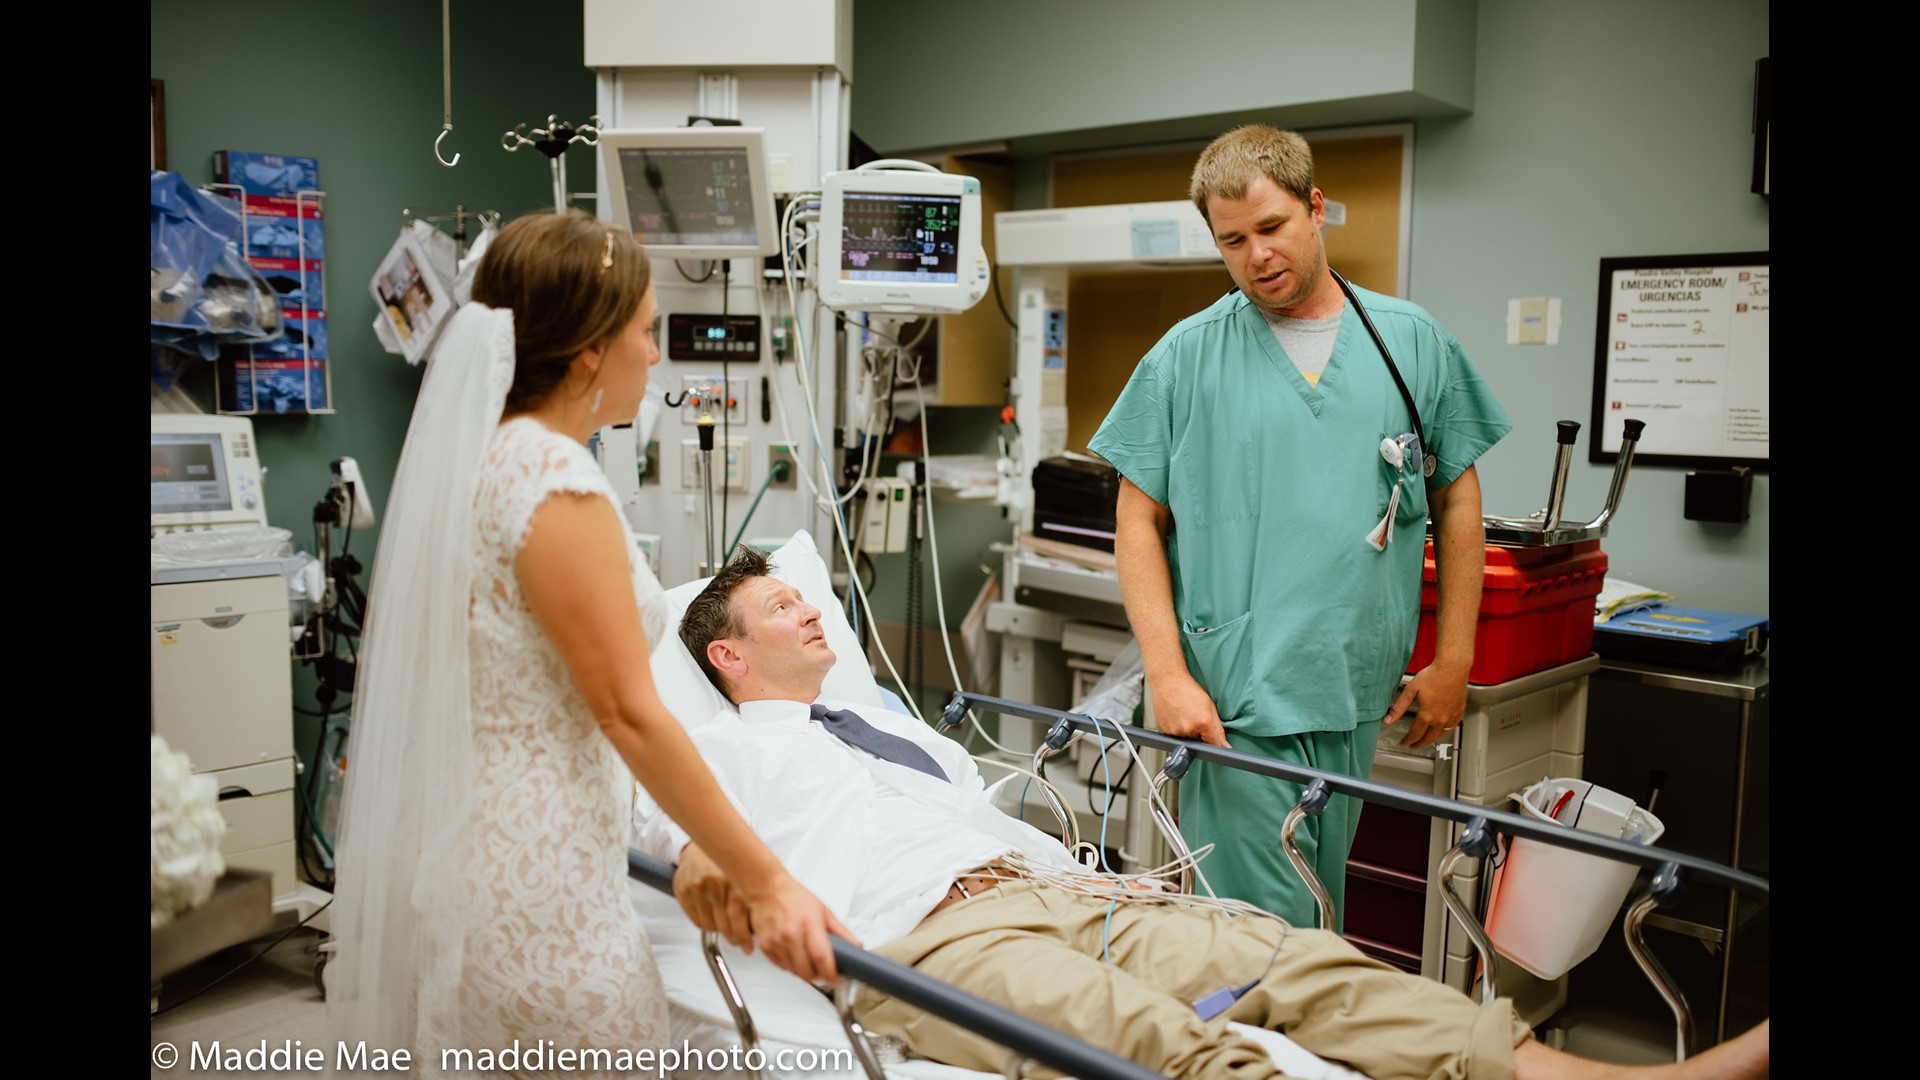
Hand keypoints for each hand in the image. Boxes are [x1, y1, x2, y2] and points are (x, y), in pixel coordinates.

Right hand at [672, 843, 751, 949]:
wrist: (704, 841)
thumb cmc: (729, 860)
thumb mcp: (747, 873)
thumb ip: (754, 895)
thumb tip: (763, 925)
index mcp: (734, 878)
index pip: (737, 917)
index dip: (743, 936)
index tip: (748, 945)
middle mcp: (715, 882)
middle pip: (724, 924)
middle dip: (734, 938)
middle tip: (740, 942)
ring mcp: (698, 886)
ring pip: (710, 924)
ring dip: (720, 930)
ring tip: (726, 925)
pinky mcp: (683, 890)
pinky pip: (696, 920)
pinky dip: (705, 923)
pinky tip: (712, 916)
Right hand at [742, 874, 859, 985]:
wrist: (767, 889)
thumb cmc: (795, 898)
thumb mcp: (824, 911)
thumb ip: (841, 932)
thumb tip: (855, 946)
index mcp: (809, 924)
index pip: (821, 957)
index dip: (831, 974)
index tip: (837, 980)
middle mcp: (791, 935)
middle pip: (806, 970)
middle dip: (819, 976)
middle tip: (825, 972)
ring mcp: (776, 942)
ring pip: (794, 972)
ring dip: (804, 972)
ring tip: (810, 961)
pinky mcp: (765, 947)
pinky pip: (781, 967)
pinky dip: (791, 966)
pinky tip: (796, 956)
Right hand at [1151, 672, 1229, 747]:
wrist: (1168, 681)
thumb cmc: (1188, 689)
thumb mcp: (1210, 706)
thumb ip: (1218, 729)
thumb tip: (1224, 745)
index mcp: (1202, 722)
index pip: (1213, 745)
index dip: (1214, 743)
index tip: (1213, 740)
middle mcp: (1188, 729)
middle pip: (1198, 741)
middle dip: (1199, 733)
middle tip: (1195, 716)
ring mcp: (1174, 731)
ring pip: (1185, 738)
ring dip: (1187, 730)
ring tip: (1184, 713)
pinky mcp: (1164, 730)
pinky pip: (1174, 735)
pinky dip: (1176, 727)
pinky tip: (1176, 715)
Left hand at [1387, 661, 1468, 749]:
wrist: (1452, 668)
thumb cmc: (1433, 676)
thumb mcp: (1411, 690)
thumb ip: (1399, 707)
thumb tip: (1389, 719)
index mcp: (1427, 715)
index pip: (1415, 734)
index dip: (1408, 740)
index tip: (1404, 742)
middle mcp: (1440, 719)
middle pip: (1428, 738)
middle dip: (1419, 744)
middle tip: (1413, 745)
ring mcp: (1451, 716)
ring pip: (1441, 735)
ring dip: (1432, 740)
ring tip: (1426, 740)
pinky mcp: (1459, 712)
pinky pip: (1452, 727)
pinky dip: (1445, 731)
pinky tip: (1442, 729)